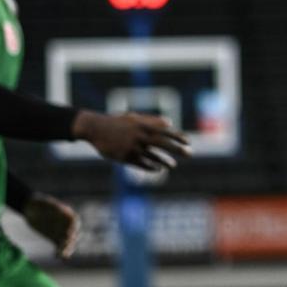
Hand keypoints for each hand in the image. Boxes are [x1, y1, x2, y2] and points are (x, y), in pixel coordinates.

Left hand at [23, 192, 79, 258]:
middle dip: (71, 240)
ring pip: (66, 241)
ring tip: (64, 256)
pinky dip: (59, 251)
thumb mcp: (44, 203)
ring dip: (66, 249)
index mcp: (66, 213)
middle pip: (72, 233)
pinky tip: (57, 256)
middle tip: (67, 246)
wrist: (30, 208)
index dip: (73, 227)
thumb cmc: (38, 203)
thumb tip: (58, 208)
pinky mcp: (55, 238)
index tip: (70, 233)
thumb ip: (51, 206)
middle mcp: (66, 223)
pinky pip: (59, 245)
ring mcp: (61, 231)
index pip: (73, 221)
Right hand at [73, 111, 190, 171]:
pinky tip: (158, 169)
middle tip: (190, 153)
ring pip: (153, 156)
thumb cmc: (117, 122)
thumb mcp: (134, 118)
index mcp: (143, 124)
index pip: (166, 131)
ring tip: (173, 166)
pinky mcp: (125, 157)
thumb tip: (170, 123)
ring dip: (165, 162)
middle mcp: (140, 135)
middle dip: (178, 149)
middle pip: (163, 143)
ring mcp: (132, 147)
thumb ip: (152, 120)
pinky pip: (142, 164)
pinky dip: (151, 167)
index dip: (178, 137)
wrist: (95, 129)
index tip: (188, 142)